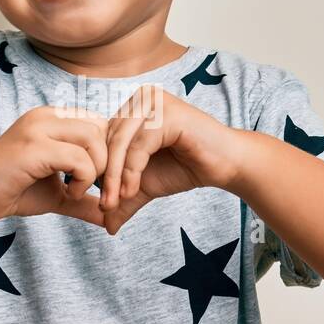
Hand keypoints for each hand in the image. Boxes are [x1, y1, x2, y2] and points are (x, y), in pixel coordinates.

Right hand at [0, 106, 109, 227]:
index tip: (100, 181)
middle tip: (94, 189)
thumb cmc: (11, 190)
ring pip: (93, 139)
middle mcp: (46, 116)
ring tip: (76, 190)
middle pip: (102, 127)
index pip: (100, 122)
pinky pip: (78, 158)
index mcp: (53, 119)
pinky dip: (83, 180)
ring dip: (95, 171)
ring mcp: (38, 128)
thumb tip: (111, 217)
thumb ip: (84, 199)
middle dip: (107, 162)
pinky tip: (67, 193)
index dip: (107, 153)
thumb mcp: (57, 193)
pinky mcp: (33, 146)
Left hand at [99, 85, 244, 234]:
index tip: (99, 201)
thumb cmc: (186, 168)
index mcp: (132, 107)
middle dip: (105, 176)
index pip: (103, 137)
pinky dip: (132, 170)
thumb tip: (106, 226)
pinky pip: (140, 145)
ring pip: (121, 143)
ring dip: (115, 177)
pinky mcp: (168, 114)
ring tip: (115, 202)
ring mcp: (155, 102)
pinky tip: (132, 191)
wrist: (225, 166)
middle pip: (110, 139)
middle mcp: (141, 98)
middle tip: (105, 206)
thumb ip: (124, 198)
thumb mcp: (146, 184)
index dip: (98, 168)